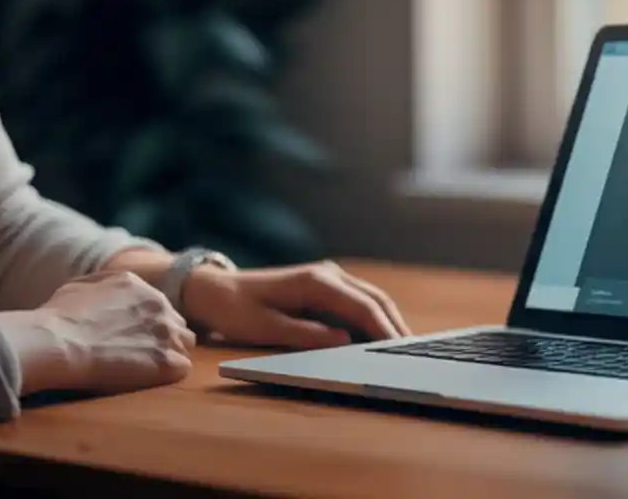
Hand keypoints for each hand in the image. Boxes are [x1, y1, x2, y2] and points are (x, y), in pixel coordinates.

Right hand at [0, 272, 195, 394]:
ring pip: (184, 344)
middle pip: (175, 323)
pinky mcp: (168, 361)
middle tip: (141, 355)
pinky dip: (168, 374)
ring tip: (146, 369)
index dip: (148, 324)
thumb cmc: (59, 318)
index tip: (135, 337)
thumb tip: (110, 294)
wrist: (59, 343)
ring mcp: (166, 332)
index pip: (158, 306)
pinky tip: (149, 379)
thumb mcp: (79, 286)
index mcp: (139, 285)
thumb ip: (104, 286)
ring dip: (170, 354)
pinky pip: (182, 368)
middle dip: (163, 337)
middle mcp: (159, 304)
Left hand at [181, 260, 411, 349]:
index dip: (383, 329)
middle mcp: (328, 274)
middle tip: (413, 353)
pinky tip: (381, 340)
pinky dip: (374, 320)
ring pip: (371, 299)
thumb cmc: (235, 310)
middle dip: (395, 325)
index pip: (362, 305)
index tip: (400, 350)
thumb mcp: (265, 328)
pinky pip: (358, 303)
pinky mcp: (325, 288)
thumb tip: (344, 342)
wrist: (214, 289)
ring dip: (388, 322)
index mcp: (315, 281)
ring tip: (404, 349)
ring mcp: (328, 278)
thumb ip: (305, 335)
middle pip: (375, 299)